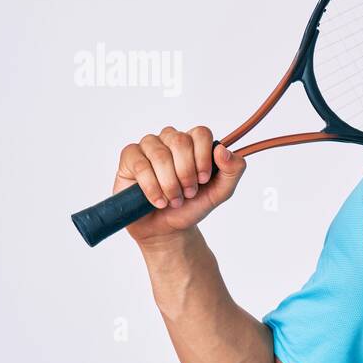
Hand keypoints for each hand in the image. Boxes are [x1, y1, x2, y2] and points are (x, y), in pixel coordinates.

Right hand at [114, 125, 245, 244]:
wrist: (168, 229)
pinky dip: (152, 187)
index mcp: (194, 143)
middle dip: (186, 173)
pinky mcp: (130, 157)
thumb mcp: (220, 192)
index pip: (201, 133)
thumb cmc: (192, 206)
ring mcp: (149, 146)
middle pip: (180, 142)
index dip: (203, 157)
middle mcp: (170, 139)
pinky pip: (140, 165)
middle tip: (188, 193)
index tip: (204, 180)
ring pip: (160, 154)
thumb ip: (233, 171)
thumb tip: (222, 150)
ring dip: (170, 183)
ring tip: (174, 200)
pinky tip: (158, 201)